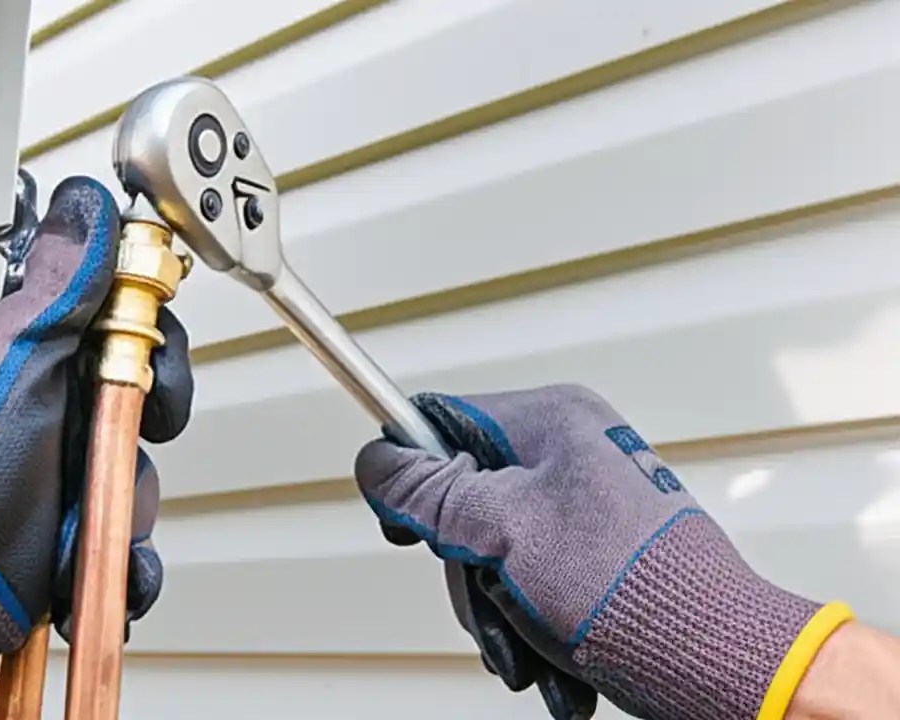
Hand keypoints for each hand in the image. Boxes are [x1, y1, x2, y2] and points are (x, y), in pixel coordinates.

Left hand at [0, 177, 192, 719]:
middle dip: (151, 407)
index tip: (150, 333)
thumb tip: (84, 205)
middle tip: (142, 417)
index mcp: (24, 354)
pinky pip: (129, 534)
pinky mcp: (73, 529)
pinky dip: (126, 553)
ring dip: (127, 492)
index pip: (105, 311)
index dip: (141, 320)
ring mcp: (59, 469)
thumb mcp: (10, 360)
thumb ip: (58, 284)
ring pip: (137, 462)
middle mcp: (44, 406)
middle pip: (137, 384)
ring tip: (89, 506)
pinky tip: (108, 557)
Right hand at [355, 385, 851, 719]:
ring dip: (501, 613)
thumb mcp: (498, 529)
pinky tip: (553, 660)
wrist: (713, 660)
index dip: (412, 476)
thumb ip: (425, 492)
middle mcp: (569, 454)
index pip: (443, 422)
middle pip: (463, 502)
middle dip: (469, 573)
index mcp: (551, 420)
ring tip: (530, 651)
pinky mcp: (596, 555)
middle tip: (490, 602)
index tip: (405, 528)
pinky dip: (533, 628)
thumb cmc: (625, 587)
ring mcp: (585, 506)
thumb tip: (374, 460)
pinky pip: (532, 583)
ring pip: (493, 552)